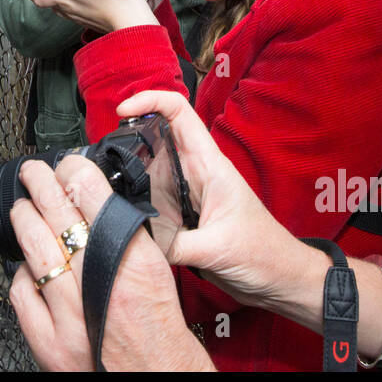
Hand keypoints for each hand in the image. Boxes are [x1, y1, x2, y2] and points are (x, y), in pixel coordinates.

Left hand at [7, 154, 213, 370]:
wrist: (154, 377)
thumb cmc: (158, 328)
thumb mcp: (155, 269)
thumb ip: (126, 235)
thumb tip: (95, 200)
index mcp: (133, 261)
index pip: (93, 195)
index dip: (72, 172)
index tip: (67, 165)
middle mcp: (100, 284)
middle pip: (58, 214)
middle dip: (40, 184)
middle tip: (33, 173)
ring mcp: (70, 316)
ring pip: (35, 248)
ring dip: (25, 219)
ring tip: (23, 208)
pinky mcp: (50, 343)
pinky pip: (23, 292)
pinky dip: (24, 272)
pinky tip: (29, 265)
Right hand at [116, 90, 305, 312]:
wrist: (280, 280)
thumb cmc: (263, 254)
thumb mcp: (216, 248)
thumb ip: (173, 244)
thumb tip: (133, 239)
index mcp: (209, 165)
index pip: (179, 112)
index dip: (149, 101)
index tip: (122, 111)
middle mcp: (196, 173)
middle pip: (156, 136)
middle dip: (128, 136)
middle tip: (102, 151)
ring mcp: (188, 193)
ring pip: (150, 168)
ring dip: (129, 169)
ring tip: (102, 180)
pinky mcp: (183, 215)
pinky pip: (152, 198)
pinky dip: (135, 200)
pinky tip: (120, 212)